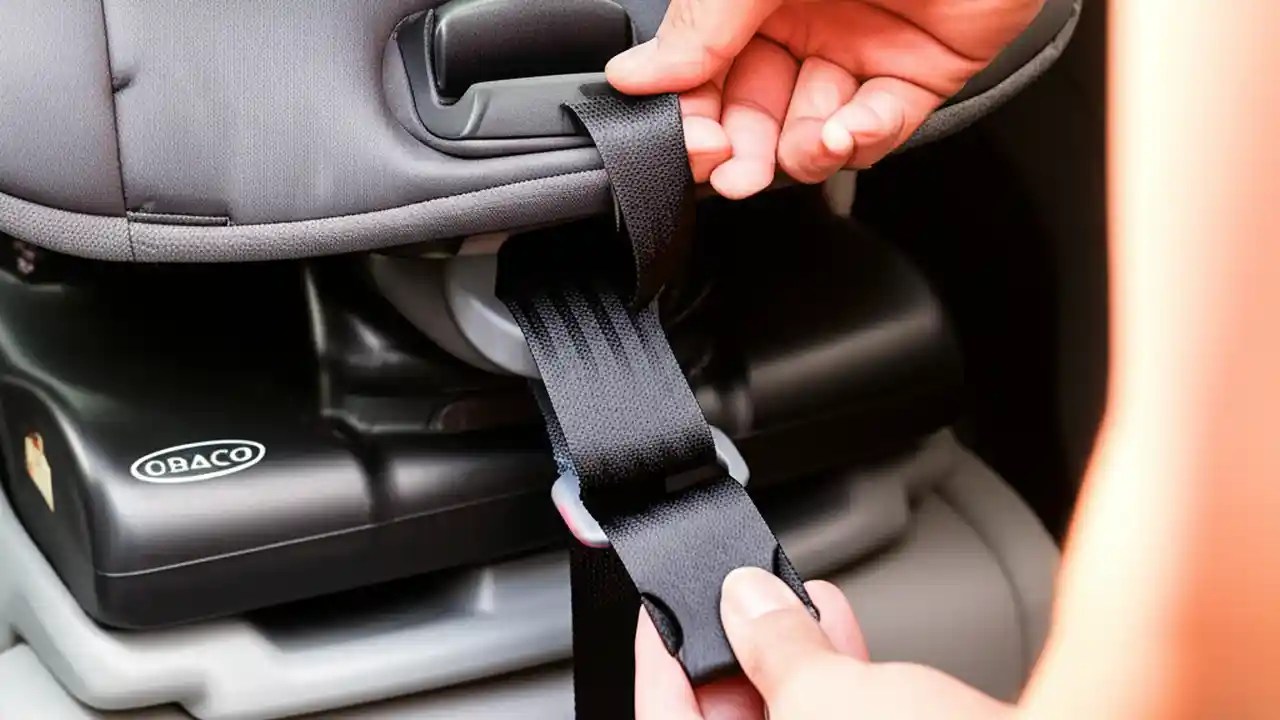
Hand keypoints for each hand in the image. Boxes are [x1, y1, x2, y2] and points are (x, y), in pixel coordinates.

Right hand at [606, 0, 1043, 197]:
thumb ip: (704, 22)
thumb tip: (638, 72)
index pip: (703, 68)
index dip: (691, 110)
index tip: (688, 141)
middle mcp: (802, 22)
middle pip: (753, 111)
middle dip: (742, 149)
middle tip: (733, 170)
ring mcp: (859, 52)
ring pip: (811, 130)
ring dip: (802, 152)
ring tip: (808, 146)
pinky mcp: (918, 76)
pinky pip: (879, 127)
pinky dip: (860, 140)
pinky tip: (848, 131)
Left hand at [636, 567, 1015, 718]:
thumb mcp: (833, 698)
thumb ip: (775, 647)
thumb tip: (746, 602)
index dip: (663, 668)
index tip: (661, 616)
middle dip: (737, 660)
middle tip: (733, 599)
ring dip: (792, 665)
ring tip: (792, 601)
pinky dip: (839, 687)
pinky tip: (841, 632)